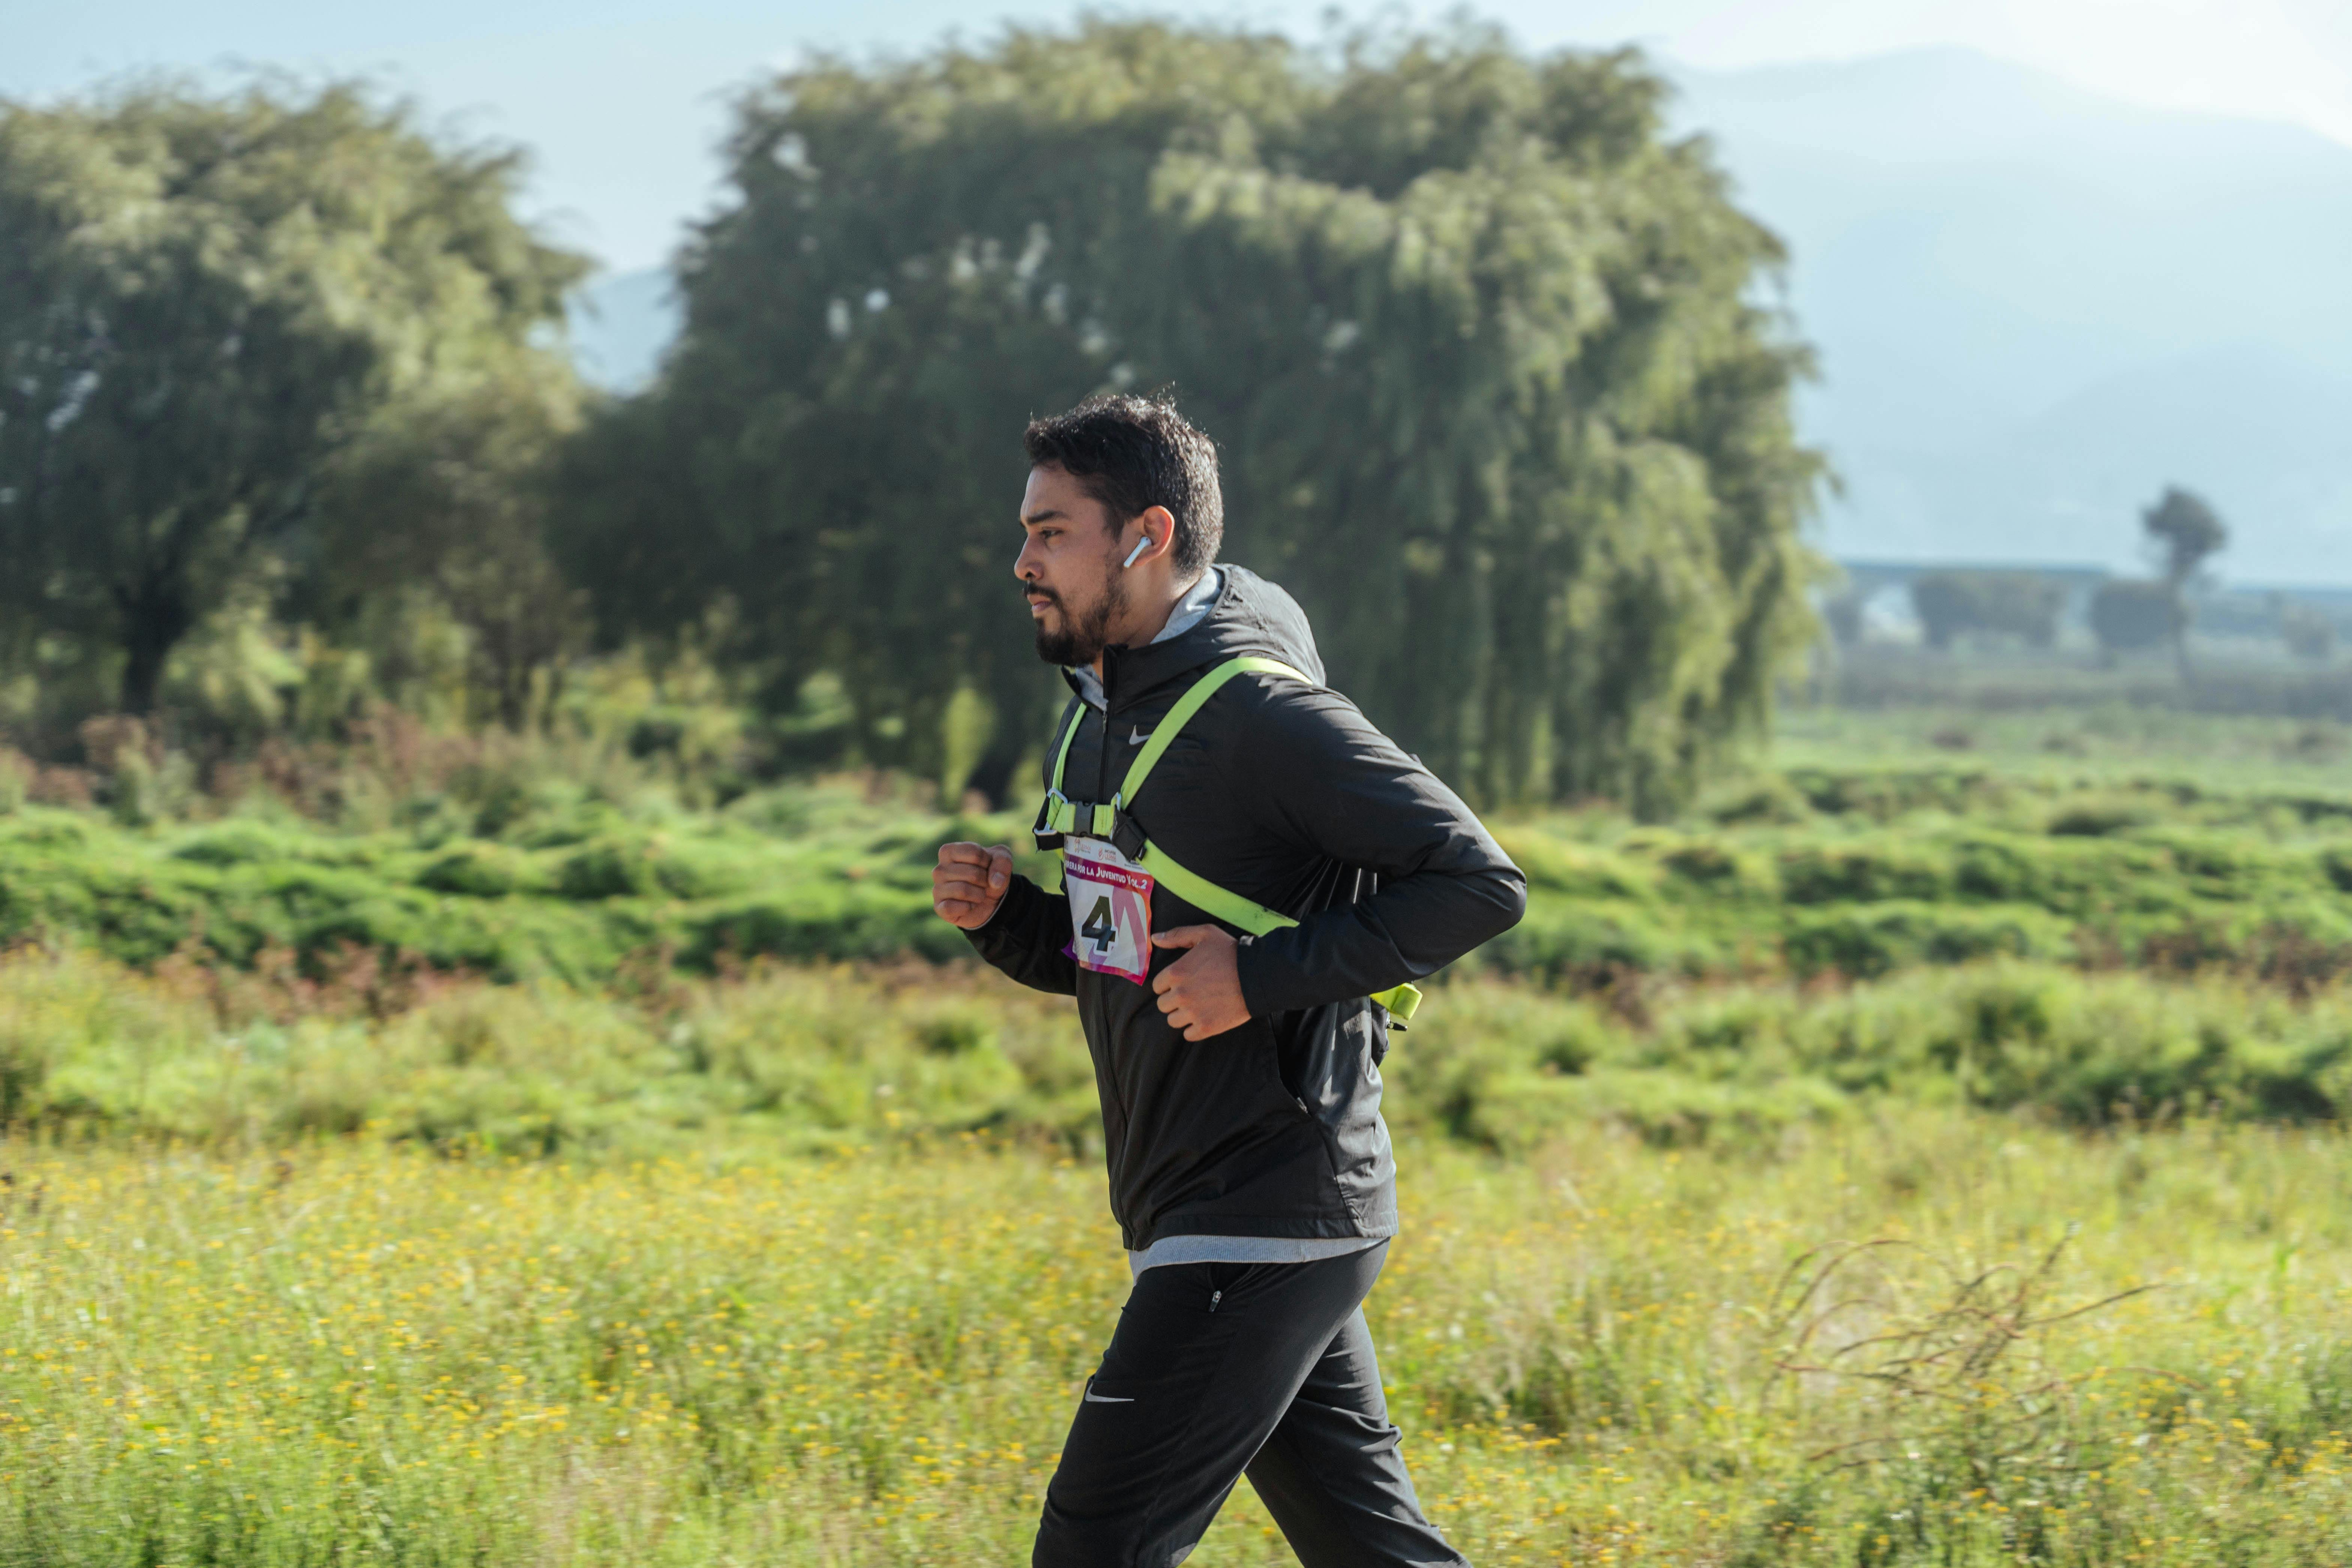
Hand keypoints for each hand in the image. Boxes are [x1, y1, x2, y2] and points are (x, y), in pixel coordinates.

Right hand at [933, 842, 1012, 928]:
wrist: (990, 900)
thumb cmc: (990, 874)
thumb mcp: (1002, 861)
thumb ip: (1003, 862)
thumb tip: (995, 882)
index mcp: (948, 851)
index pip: (974, 853)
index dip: (987, 862)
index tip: (986, 866)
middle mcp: (939, 869)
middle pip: (971, 873)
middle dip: (985, 880)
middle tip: (983, 883)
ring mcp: (937, 889)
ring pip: (963, 890)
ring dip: (979, 895)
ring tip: (978, 894)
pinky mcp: (939, 908)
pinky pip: (952, 908)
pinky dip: (968, 908)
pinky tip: (969, 906)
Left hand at [1150, 925, 1249, 1039]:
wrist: (1258, 976)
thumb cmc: (1231, 953)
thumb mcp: (1205, 934)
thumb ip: (1177, 935)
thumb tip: (1155, 938)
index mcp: (1176, 973)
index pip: (1157, 986)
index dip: (1168, 984)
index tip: (1182, 982)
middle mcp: (1180, 994)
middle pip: (1163, 1005)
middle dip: (1174, 1000)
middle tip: (1191, 994)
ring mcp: (1193, 1013)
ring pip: (1173, 1021)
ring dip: (1182, 1015)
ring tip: (1197, 1006)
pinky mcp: (1206, 1027)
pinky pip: (1188, 1035)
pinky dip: (1194, 1029)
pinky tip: (1204, 1018)